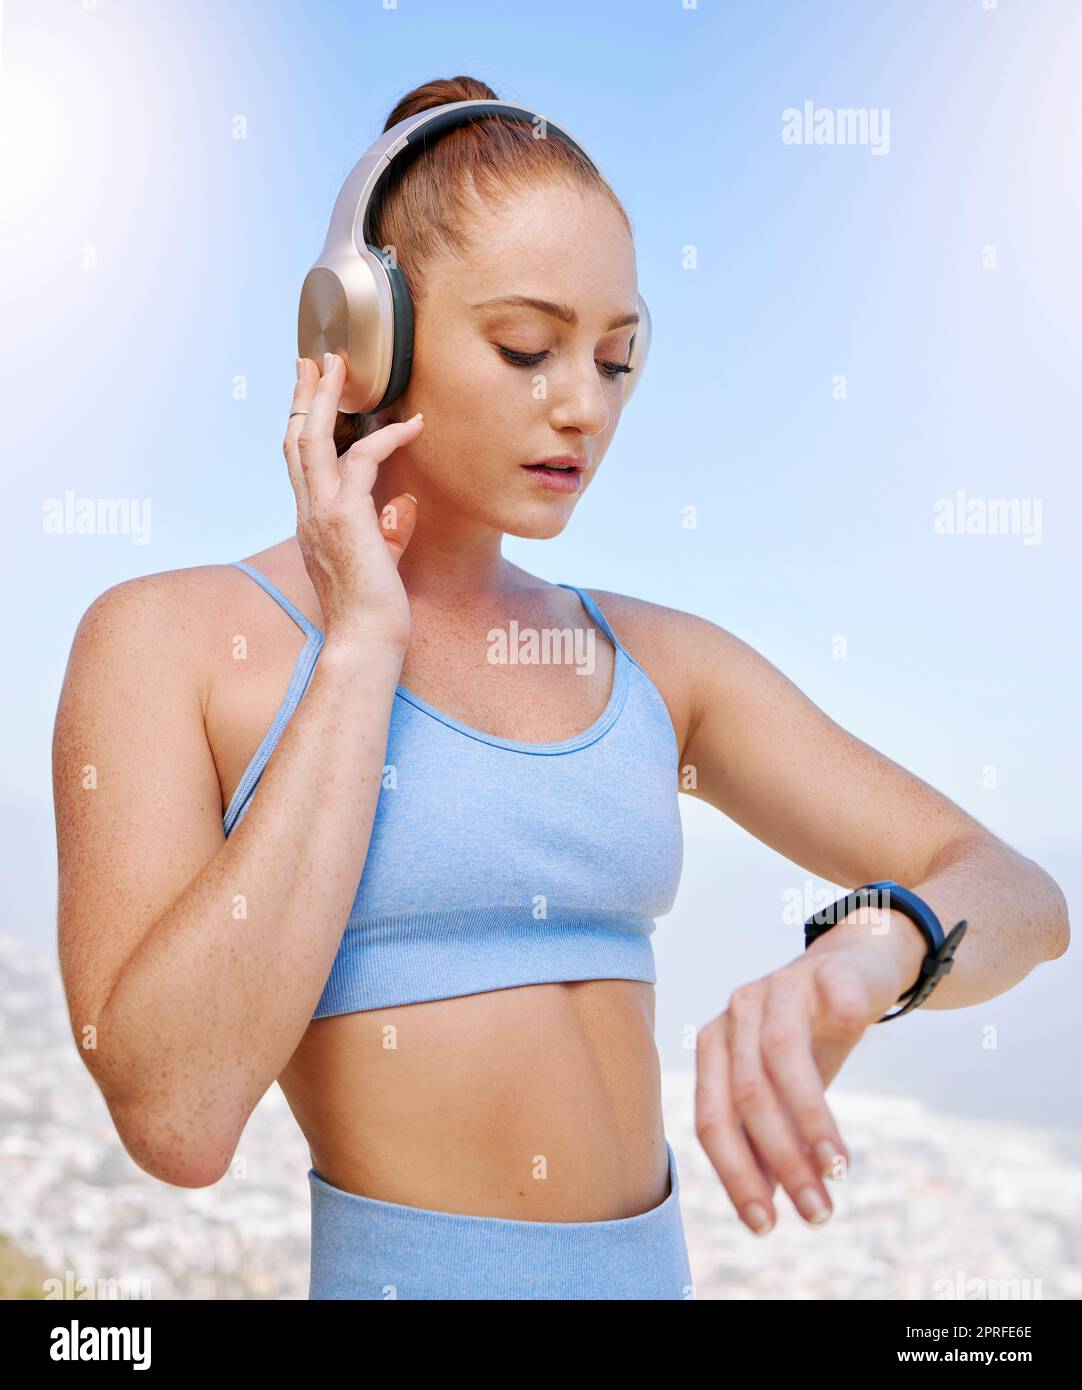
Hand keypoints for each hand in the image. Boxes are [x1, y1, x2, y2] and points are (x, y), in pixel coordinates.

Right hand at [284, 353, 422, 649]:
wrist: (365, 638)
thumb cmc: (374, 609)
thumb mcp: (380, 560)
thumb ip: (389, 530)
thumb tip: (405, 504)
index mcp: (311, 521)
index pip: (299, 462)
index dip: (302, 423)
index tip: (310, 394)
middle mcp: (308, 512)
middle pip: (295, 438)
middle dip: (303, 396)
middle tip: (312, 360)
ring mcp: (321, 512)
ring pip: (312, 438)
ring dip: (326, 397)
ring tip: (338, 365)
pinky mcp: (345, 517)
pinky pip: (364, 459)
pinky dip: (389, 437)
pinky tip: (413, 425)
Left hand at [694, 935, 905, 1234]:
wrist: (851, 970)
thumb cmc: (810, 1040)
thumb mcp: (785, 1095)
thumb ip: (768, 1141)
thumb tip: (762, 1210)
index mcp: (715, 1046)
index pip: (712, 1118)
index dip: (735, 1174)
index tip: (765, 1224)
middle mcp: (737, 1014)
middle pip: (747, 1094)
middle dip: (780, 1161)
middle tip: (816, 1212)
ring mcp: (779, 986)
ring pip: (781, 1054)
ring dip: (811, 1120)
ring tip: (838, 1169)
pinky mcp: (826, 969)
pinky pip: (835, 996)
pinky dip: (845, 1020)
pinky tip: (858, 1037)